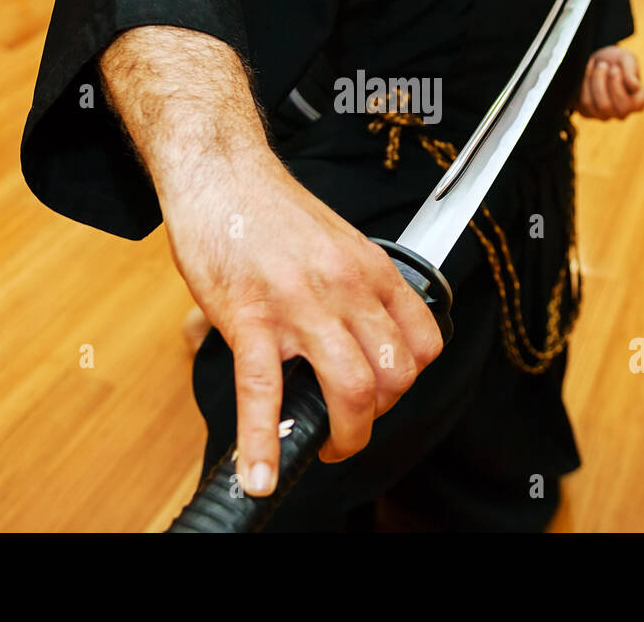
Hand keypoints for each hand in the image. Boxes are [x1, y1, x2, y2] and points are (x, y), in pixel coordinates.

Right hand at [160, 151, 443, 495]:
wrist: (220, 171)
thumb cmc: (270, 208)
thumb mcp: (334, 242)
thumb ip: (347, 290)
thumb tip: (343, 338)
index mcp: (371, 270)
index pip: (423, 342)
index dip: (408, 382)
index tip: (384, 395)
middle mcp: (347, 288)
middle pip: (393, 376)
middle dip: (376, 418)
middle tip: (349, 427)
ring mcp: (300, 304)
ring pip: (350, 389)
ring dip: (341, 436)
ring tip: (320, 445)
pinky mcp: (249, 317)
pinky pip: (263, 391)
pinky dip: (262, 443)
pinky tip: (257, 473)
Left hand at [575, 45, 643, 120]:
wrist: (600, 60)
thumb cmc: (617, 61)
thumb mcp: (627, 58)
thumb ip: (631, 71)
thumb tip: (634, 86)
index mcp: (638, 103)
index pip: (626, 104)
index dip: (616, 84)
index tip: (615, 67)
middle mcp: (622, 113)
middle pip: (605, 106)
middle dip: (600, 81)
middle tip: (602, 65)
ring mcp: (604, 115)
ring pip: (590, 105)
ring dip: (590, 82)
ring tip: (595, 67)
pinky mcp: (588, 113)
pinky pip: (581, 103)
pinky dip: (582, 84)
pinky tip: (587, 72)